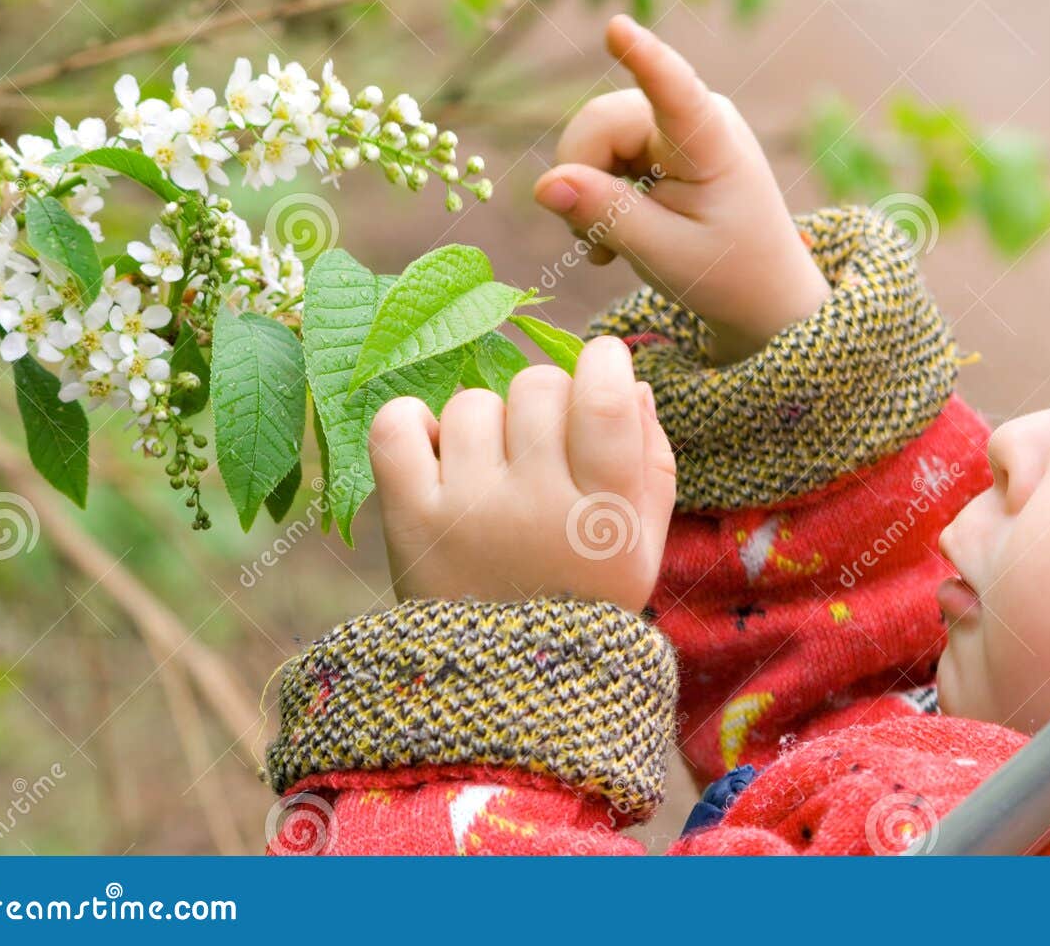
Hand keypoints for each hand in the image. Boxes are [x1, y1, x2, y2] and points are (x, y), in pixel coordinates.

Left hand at [367, 336, 675, 612]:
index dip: (603, 361)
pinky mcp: (411, 521)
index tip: (601, 364)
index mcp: (608, 513)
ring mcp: (470, 514)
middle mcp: (539, 508)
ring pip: (471, 404)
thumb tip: (633, 381)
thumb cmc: (585, 598)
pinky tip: (434, 453)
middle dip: (544, 403)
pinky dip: (411, 425)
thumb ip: (650, 460)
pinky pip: (398, 426)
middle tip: (542, 448)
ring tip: (491, 476)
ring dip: (483, 426)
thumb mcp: (642, 542)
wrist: (507, 688)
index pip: (604, 399)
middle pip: (538, 387)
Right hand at [533, 15, 830, 364]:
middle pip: (598, 125)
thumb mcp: (665, 255)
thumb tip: (544, 185)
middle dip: (583, 181)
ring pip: (589, 140)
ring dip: (588, 195)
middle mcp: (692, 116)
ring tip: (614, 244)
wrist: (759, 291)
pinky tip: (615, 235)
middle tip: (597, 244)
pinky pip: (598, 153)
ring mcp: (671, 124)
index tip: (616, 26)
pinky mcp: (656, 139)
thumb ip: (605, 216)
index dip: (643, 58)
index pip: (674, 91)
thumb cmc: (727, 273)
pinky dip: (596, 195)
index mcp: (711, 141)